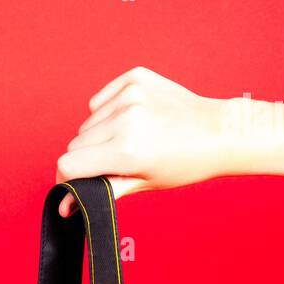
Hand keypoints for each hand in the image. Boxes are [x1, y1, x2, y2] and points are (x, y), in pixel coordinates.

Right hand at [56, 67, 228, 214]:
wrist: (217, 131)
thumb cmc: (184, 164)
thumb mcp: (142, 184)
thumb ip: (100, 191)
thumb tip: (65, 205)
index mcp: (126, 150)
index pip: (68, 164)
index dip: (67, 178)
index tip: (74, 184)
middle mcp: (125, 118)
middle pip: (76, 144)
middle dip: (86, 159)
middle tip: (112, 166)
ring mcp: (130, 94)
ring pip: (87, 123)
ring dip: (98, 137)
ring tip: (128, 142)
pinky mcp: (135, 77)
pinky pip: (100, 100)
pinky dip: (106, 112)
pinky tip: (130, 120)